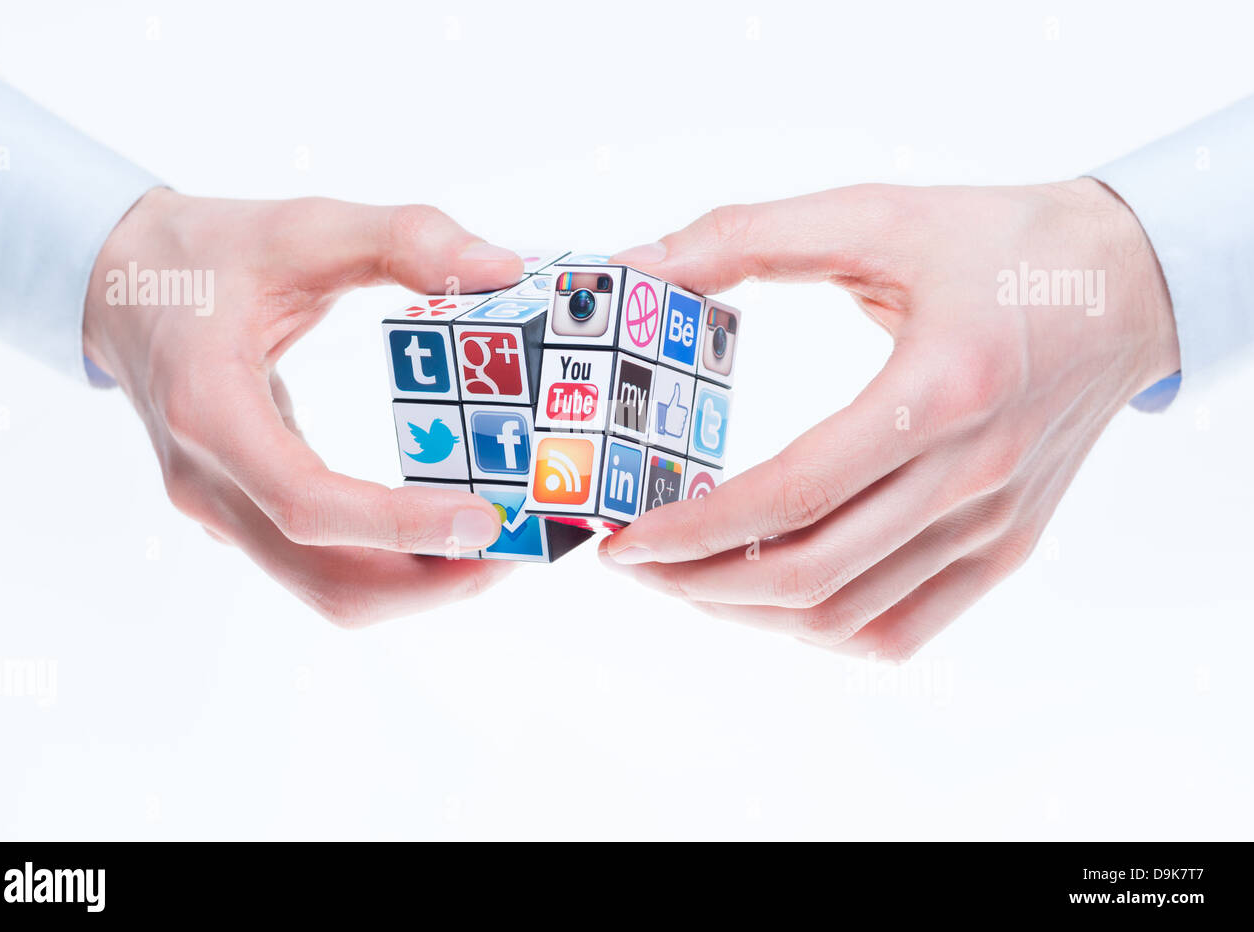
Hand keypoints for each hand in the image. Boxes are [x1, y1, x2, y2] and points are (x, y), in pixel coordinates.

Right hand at [84, 189, 523, 624]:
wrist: (121, 285)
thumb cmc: (209, 255)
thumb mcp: (305, 225)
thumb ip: (404, 236)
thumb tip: (500, 269)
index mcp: (210, 408)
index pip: (306, 504)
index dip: (399, 525)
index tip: (484, 519)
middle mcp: (208, 481)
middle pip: (327, 579)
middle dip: (430, 580)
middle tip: (513, 545)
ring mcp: (219, 509)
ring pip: (326, 591)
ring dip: (416, 585)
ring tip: (492, 545)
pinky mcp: (242, 516)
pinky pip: (320, 569)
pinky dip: (390, 567)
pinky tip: (443, 531)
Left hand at [602, 180, 1179, 660]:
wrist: (1132, 285)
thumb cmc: (1002, 245)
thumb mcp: (877, 215)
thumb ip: (749, 236)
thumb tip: (640, 266)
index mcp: (942, 388)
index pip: (794, 492)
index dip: (695, 528)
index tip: (626, 540)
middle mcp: (974, 472)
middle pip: (812, 574)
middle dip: (700, 582)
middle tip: (638, 563)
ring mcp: (996, 523)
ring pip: (851, 617)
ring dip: (753, 612)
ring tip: (693, 578)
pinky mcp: (1009, 546)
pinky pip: (906, 629)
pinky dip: (827, 629)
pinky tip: (778, 595)